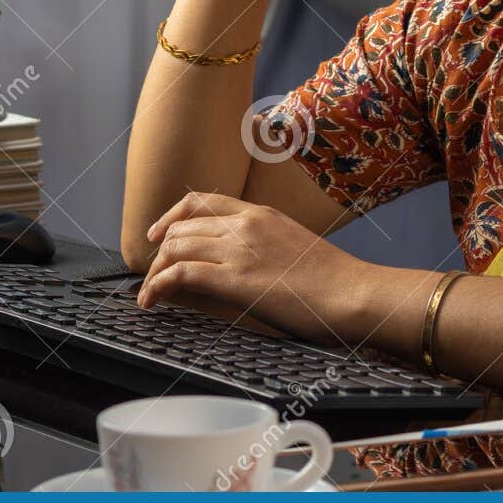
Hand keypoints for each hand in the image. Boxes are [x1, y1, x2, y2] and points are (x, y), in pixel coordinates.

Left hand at [136, 191, 367, 344]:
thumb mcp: (296, 247)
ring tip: (148, 293)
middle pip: (181, 227)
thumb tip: (246, 264)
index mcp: (262, 214)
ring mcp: (240, 249)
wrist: (354, 293)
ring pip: (175, 248)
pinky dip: (157, 286)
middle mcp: (246, 225)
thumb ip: (266, 246)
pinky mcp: (235, 279)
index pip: (202, 201)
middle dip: (159, 252)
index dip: (171, 217)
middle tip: (152, 275)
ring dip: (154, 272)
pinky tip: (152, 301)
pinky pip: (180, 274)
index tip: (158, 236)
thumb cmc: (336, 280)